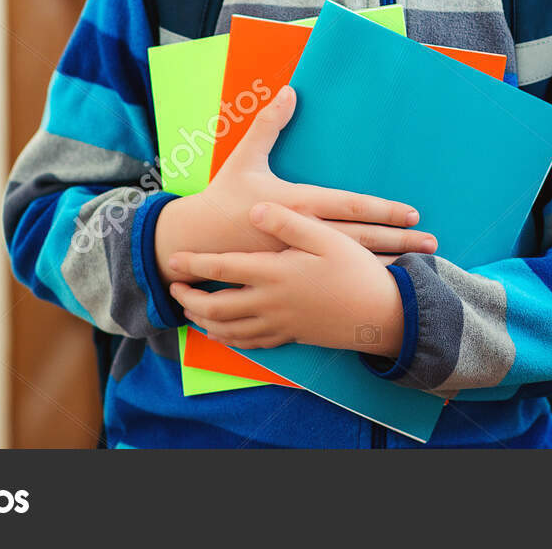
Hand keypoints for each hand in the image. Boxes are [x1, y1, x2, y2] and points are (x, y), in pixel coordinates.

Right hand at [154, 85, 435, 283]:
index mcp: (296, 204)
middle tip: (431, 242)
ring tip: (421, 265)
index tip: (411, 213)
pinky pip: (334, 279)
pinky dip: (361, 280)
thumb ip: (269, 124)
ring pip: (351, 262)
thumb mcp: (244, 158)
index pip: (349, 206)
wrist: (193, 246)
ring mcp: (299, 260)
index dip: (382, 210)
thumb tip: (290, 90)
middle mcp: (303, 235)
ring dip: (388, 261)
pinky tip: (383, 283)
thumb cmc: (222, 199)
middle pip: (361, 238)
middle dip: (399, 239)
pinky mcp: (292, 276)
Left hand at [167, 202, 405, 357]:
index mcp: (275, 274)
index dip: (193, 265)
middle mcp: (270, 303)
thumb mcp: (327, 238)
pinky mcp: (289, 337)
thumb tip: (256, 207)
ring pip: (228, 330)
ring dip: (203, 321)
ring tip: (191, 310)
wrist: (380, 315)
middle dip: (189, 299)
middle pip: (215, 307)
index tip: (172, 260)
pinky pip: (249, 343)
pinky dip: (228, 338)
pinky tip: (224, 332)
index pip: (222, 269)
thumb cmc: (355, 272)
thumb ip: (288, 222)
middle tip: (174, 289)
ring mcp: (278, 324)